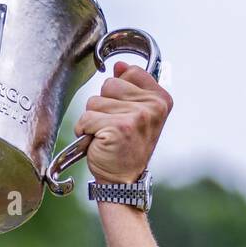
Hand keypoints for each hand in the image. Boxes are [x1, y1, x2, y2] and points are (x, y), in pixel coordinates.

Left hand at [73, 60, 171, 184]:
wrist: (123, 181)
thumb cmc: (127, 147)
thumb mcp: (136, 113)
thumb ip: (130, 87)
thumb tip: (119, 66)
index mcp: (160, 100)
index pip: (130, 72)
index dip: (119, 91)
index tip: (123, 110)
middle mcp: (152, 107)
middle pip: (109, 84)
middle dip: (104, 105)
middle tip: (113, 126)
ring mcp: (136, 117)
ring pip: (94, 101)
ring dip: (93, 119)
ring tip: (106, 135)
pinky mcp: (117, 129)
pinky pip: (86, 118)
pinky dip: (85, 131)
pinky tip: (98, 142)